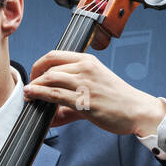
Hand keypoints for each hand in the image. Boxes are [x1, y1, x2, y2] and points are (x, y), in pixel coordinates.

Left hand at [23, 50, 165, 135]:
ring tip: (28, 94)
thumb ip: (74, 91)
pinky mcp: (84, 100)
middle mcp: (85, 69)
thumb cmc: (118, 99)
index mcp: (88, 61)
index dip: (39, 65)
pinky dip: (41, 96)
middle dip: (35, 77)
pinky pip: (56, 95)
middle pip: (49, 67)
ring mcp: (85, 84)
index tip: (34, 75)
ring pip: (50, 79)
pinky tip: (34, 98)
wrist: (137, 110)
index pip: (55, 55)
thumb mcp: (95, 85)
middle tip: (30, 88)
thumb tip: (53, 106)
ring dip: (34, 87)